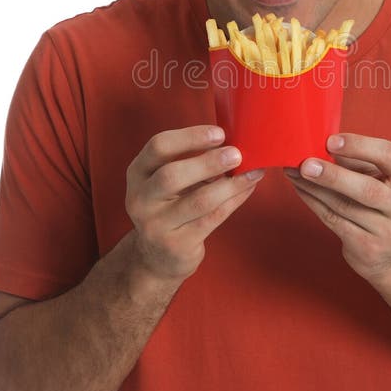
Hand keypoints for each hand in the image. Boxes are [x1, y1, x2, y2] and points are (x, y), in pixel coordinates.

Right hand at [125, 125, 263, 280]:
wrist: (157, 257)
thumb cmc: (170, 206)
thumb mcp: (168, 181)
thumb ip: (190, 161)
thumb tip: (233, 143)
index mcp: (138, 173)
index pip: (158, 147)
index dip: (190, 137)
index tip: (219, 133)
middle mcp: (140, 199)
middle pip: (172, 175)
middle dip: (208, 162)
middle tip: (236, 154)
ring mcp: (156, 225)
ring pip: (198, 200)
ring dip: (230, 184)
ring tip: (251, 172)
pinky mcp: (176, 245)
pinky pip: (212, 219)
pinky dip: (234, 200)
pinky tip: (247, 188)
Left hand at [284, 133, 390, 284]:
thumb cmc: (383, 203)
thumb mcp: (384, 179)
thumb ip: (360, 161)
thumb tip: (320, 144)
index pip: (389, 155)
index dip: (359, 145)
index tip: (330, 141)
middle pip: (366, 189)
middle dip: (332, 175)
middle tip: (305, 163)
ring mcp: (388, 232)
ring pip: (343, 206)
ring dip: (313, 187)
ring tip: (293, 171)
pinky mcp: (368, 248)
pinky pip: (334, 221)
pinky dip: (313, 203)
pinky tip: (300, 189)